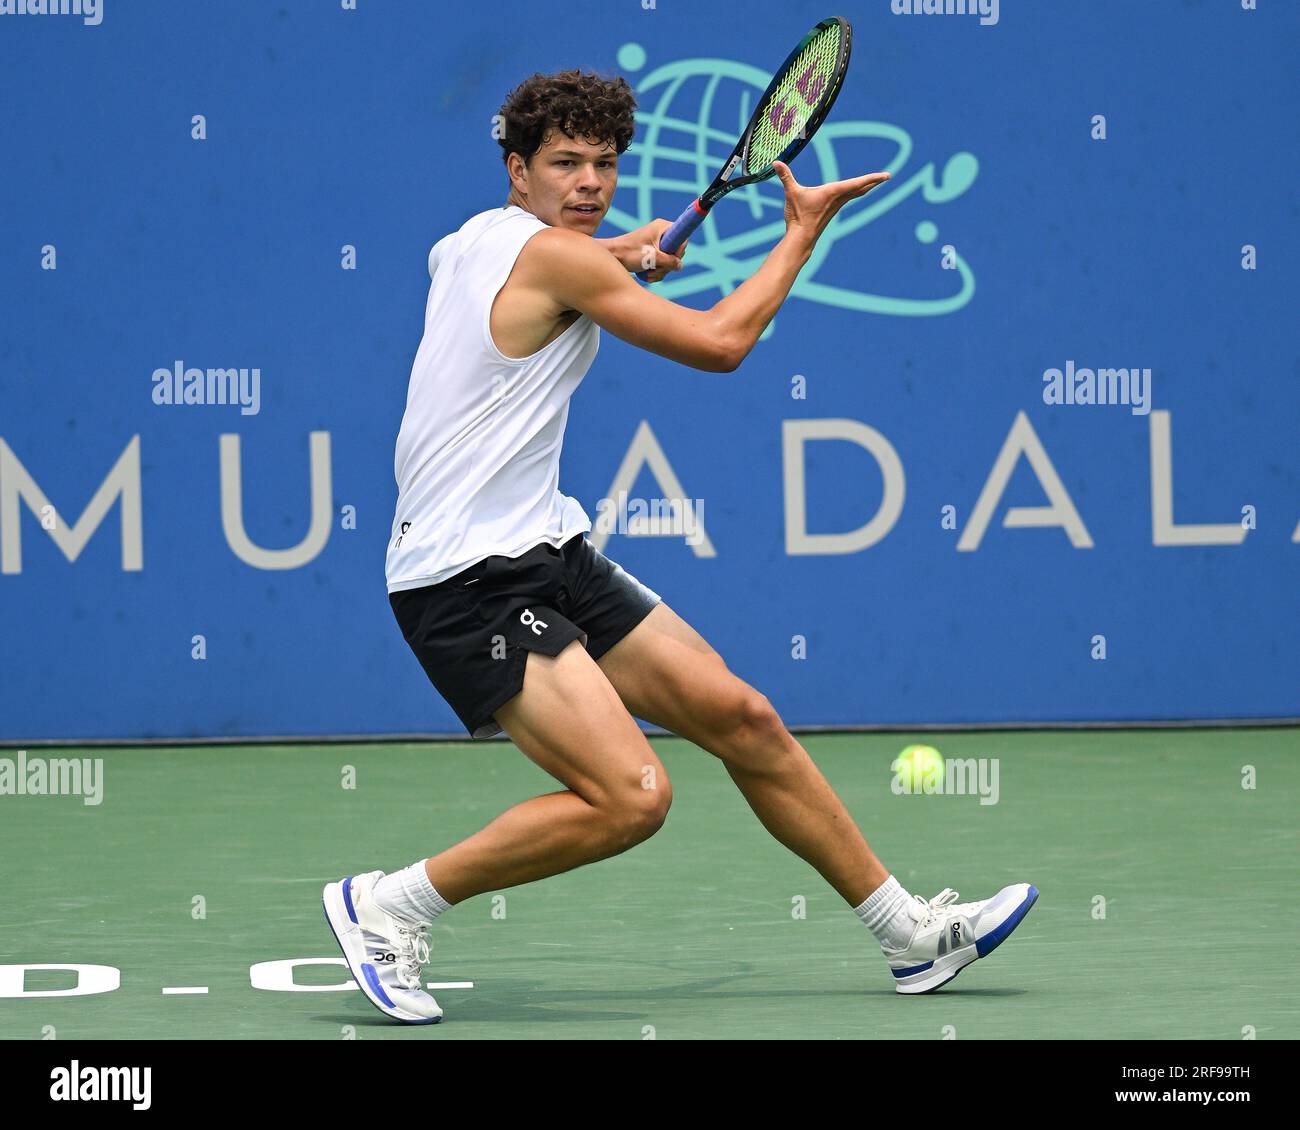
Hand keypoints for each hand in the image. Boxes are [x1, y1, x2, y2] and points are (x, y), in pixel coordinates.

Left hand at [605, 219, 688, 280]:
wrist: (613, 256)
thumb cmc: (629, 253)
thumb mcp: (652, 258)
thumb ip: (669, 262)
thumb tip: (679, 266)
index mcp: (662, 227)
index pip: (682, 238)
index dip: (679, 251)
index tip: (671, 259)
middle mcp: (661, 233)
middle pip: (676, 253)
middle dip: (667, 265)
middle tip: (656, 267)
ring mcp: (657, 244)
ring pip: (668, 261)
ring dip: (660, 271)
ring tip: (648, 272)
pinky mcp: (652, 253)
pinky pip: (661, 265)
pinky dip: (655, 272)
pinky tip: (646, 274)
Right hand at [773, 161, 890, 247]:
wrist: (801, 237)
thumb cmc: (798, 216)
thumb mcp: (791, 193)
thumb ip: (785, 177)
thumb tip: (775, 163)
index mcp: (833, 192)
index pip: (858, 182)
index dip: (872, 178)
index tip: (886, 176)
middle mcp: (838, 198)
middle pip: (861, 188)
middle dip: (874, 181)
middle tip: (887, 176)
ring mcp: (837, 205)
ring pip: (856, 193)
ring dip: (866, 186)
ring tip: (874, 181)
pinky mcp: (832, 210)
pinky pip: (848, 198)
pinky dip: (855, 191)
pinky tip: (855, 192)